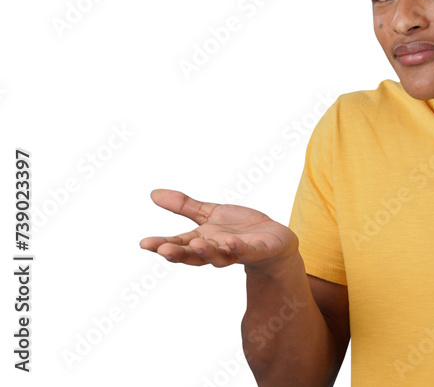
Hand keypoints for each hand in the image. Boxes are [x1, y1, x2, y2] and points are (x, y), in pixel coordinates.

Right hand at [139, 189, 298, 271]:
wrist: (273, 239)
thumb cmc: (238, 229)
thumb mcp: (210, 214)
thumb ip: (184, 206)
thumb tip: (154, 194)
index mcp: (202, 241)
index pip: (178, 244)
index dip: (162, 245)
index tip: (144, 244)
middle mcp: (216, 249)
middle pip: (193, 255)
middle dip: (178, 253)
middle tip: (163, 249)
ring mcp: (236, 252)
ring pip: (218, 256)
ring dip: (206, 251)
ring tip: (195, 243)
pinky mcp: (257, 251)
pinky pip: (247, 252)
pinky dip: (239, 248)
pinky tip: (232, 242)